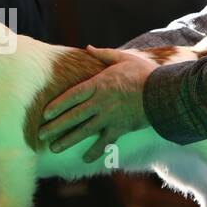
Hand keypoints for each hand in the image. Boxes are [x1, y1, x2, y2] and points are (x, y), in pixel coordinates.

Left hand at [37, 47, 156, 161]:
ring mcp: (109, 118)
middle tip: (41, 134)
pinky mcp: (120, 128)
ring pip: (84, 131)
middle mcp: (100, 103)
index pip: (72, 96)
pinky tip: (85, 159)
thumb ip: (104, 54)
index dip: (57, 105)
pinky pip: (104, 142)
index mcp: (99, 84)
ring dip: (68, 140)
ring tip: (54, 148)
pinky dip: (95, 151)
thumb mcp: (123, 58)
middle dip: (56, 126)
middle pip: (73, 116)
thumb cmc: (144, 73)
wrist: (164, 92)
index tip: (45, 114)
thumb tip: (88, 47)